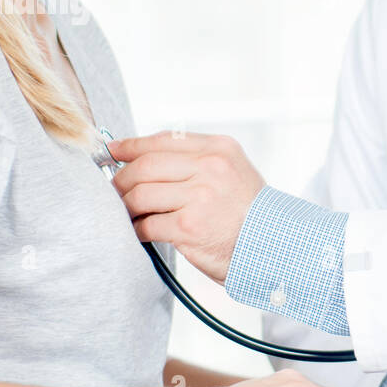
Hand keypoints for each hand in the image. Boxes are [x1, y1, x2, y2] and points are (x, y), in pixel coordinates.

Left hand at [107, 131, 263, 284]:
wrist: (272, 247)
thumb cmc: (249, 213)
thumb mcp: (233, 171)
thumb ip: (197, 160)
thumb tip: (145, 157)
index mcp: (219, 149)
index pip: (163, 140)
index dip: (131, 146)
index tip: (113, 150)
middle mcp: (210, 168)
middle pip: (145, 166)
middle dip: (122, 179)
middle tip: (115, 190)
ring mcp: (200, 197)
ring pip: (141, 195)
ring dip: (126, 206)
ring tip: (128, 213)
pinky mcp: (189, 227)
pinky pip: (148, 224)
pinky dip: (137, 229)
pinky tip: (140, 232)